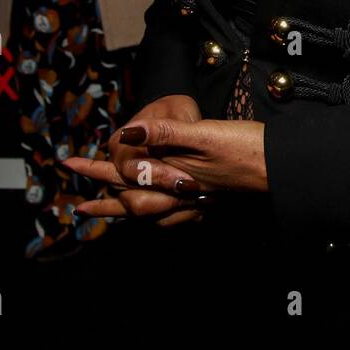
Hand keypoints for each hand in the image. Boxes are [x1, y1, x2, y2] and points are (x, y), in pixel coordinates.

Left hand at [64, 99, 267, 225]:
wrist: (281, 167)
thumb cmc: (245, 148)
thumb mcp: (204, 133)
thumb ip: (165, 133)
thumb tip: (127, 133)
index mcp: (173, 174)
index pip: (124, 172)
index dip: (96, 167)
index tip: (68, 164)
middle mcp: (180, 192)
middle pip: (132, 199)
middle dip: (104, 201)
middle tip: (77, 207)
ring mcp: (195, 200)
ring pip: (151, 211)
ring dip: (126, 211)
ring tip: (107, 216)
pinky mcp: (210, 201)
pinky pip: (175, 215)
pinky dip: (158, 215)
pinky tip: (158, 214)